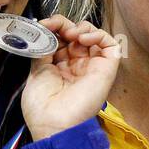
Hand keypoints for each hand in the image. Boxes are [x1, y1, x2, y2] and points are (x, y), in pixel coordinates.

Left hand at [21, 16, 122, 141]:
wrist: (55, 124)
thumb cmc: (43, 106)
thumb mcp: (36, 71)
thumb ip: (43, 49)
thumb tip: (44, 31)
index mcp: (60, 66)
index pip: (62, 38)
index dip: (54, 27)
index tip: (44, 25)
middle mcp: (78, 65)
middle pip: (77, 34)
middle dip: (65, 24)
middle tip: (56, 27)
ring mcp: (93, 66)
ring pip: (95, 36)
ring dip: (82, 28)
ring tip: (71, 34)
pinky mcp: (107, 68)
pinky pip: (111, 45)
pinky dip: (99, 34)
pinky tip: (84, 38)